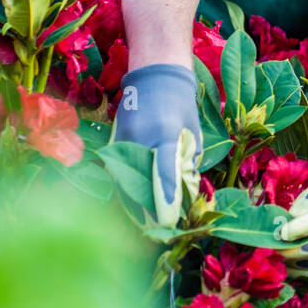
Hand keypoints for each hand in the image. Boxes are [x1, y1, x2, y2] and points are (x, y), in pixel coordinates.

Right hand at [113, 63, 201, 225]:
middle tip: (160, 231)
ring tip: (146, 225)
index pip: (165, 171)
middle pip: (140, 182)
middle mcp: (140, 137)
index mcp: (165, 132)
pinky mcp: (114, 141)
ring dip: (135, 204)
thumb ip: (188, 163)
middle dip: (149, 211)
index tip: (168, 221)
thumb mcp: (193, 132)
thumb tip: (185, 194)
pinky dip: (126, 189)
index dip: (166, 199)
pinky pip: (118, 172)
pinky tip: (134, 206)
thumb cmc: (181, 106)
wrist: (155, 76)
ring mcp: (123, 139)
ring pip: (125, 181)